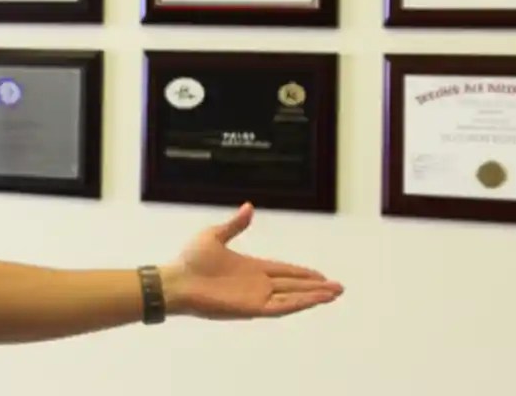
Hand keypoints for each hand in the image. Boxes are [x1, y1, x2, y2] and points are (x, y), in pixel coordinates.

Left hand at [161, 202, 342, 318]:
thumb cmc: (190, 259)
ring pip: (292, 297)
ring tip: (335, 294)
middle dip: (316, 286)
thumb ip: (235, 225)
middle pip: (293, 285)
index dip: (303, 273)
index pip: (284, 271)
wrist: (176, 279)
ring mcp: (255, 297)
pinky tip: (315, 300)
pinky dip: (299, 303)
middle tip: (339, 287)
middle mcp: (256, 284)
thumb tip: (249, 207)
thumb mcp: (215, 235)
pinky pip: (281, 307)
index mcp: (250, 268)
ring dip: (314, 296)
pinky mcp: (251, 308)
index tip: (321, 275)